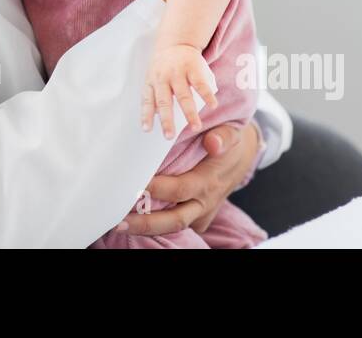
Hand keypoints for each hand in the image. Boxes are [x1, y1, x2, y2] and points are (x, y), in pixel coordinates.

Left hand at [114, 121, 261, 235]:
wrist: (242, 157)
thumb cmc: (229, 143)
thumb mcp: (232, 134)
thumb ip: (223, 137)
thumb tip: (213, 143)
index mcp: (208, 182)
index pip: (179, 190)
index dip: (156, 189)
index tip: (133, 184)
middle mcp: (204, 202)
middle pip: (174, 220)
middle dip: (146, 223)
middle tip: (118, 221)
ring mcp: (201, 213)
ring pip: (172, 226)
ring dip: (146, 228)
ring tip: (119, 224)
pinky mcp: (197, 217)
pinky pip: (175, 223)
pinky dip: (155, 224)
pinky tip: (132, 218)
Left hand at [141, 44, 217, 138]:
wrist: (176, 41)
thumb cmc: (164, 66)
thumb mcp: (154, 77)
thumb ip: (155, 95)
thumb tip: (155, 117)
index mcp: (151, 81)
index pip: (147, 100)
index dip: (146, 115)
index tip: (146, 130)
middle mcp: (163, 78)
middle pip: (164, 101)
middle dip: (166, 120)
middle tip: (169, 136)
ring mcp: (178, 72)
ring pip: (183, 96)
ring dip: (190, 113)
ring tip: (196, 127)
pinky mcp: (193, 67)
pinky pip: (200, 84)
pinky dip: (207, 96)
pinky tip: (213, 106)